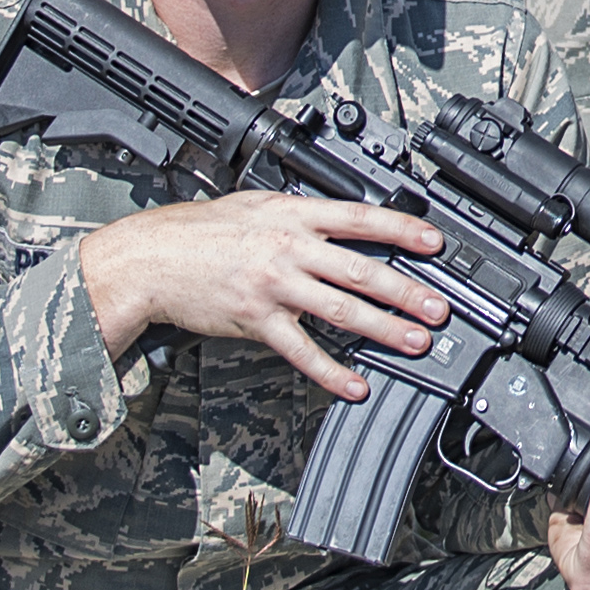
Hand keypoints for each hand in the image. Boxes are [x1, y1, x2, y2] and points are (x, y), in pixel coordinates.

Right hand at [76, 193, 448, 397]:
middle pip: (360, 271)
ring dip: (384, 329)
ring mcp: (274, 286)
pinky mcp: (256, 321)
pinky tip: (355, 385)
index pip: (359, 218)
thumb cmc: (199, 231)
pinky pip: (302, 350)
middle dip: (407, 291)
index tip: (434, 242)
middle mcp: (288, 248)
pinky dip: (331, 371)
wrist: (150, 259)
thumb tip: (342, 223)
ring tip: (415, 342)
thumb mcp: (255, 204)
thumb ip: (300, 214)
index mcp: (292, 214)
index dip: (401, 230)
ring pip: (341, 310)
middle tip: (439, 308)